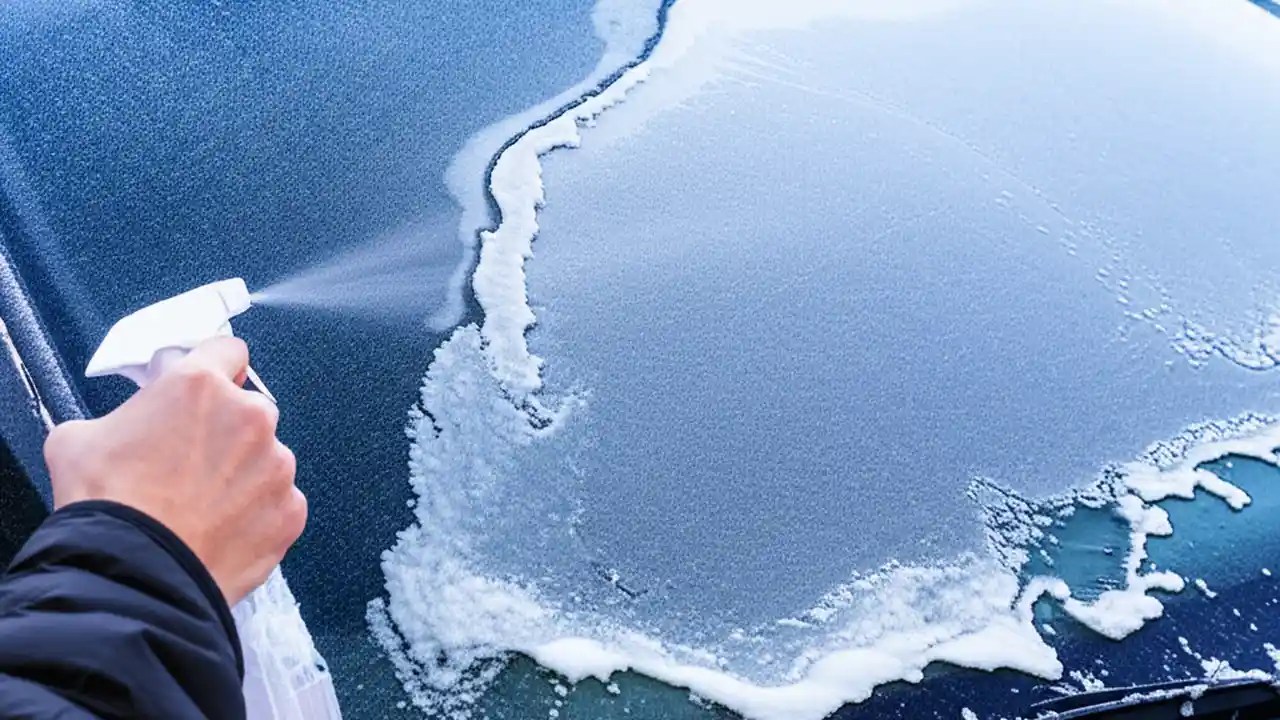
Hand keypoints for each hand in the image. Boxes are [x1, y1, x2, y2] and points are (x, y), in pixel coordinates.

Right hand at [43, 337, 305, 605]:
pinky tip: (222, 532)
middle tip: (192, 462)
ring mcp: (278, 465)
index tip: (208, 386)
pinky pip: (279, 504)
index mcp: (200, 386)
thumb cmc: (106, 502)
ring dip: (244, 475)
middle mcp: (250, 417)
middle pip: (249, 410)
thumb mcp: (79, 438)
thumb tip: (124, 429)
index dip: (215, 367)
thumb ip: (119, 418)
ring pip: (267, 460)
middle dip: (226, 429)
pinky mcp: (291, 510)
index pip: (227, 351)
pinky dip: (257, 515)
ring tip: (203, 507)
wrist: (133, 572)